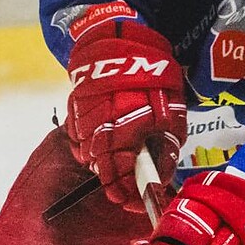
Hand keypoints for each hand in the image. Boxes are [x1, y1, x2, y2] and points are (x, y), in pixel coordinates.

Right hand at [63, 13, 184, 210]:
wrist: (122, 41)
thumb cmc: (152, 78)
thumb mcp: (171, 118)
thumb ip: (164, 153)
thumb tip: (160, 182)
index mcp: (118, 139)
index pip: (118, 183)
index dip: (128, 196)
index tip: (136, 203)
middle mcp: (93, 135)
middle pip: (102, 172)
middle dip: (119, 179)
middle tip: (136, 179)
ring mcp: (80, 122)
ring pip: (90, 156)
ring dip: (107, 160)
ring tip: (126, 151)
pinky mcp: (74, 109)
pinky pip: (82, 137)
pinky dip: (96, 141)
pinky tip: (112, 131)